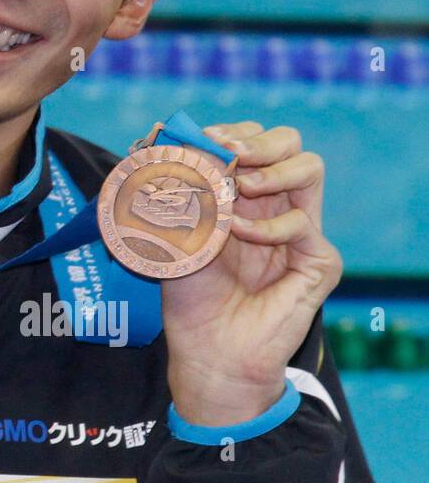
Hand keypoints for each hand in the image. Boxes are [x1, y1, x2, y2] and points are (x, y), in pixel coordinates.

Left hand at [161, 122, 341, 425]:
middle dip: (258, 140)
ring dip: (270, 169)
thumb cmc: (190, 292)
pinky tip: (236, 233)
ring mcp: (301, 231)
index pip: (253, 140)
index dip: (231, 133)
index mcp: (244, 195)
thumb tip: (163, 139)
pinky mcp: (319, 260)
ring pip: (308, 168)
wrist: (208, 349)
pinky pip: (302, 223)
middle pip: (289, 142)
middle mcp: (276, 205)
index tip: (202, 138)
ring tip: (238, 186)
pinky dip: (265, 224)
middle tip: (229, 154)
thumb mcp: (174, 232)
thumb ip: (176, 191)